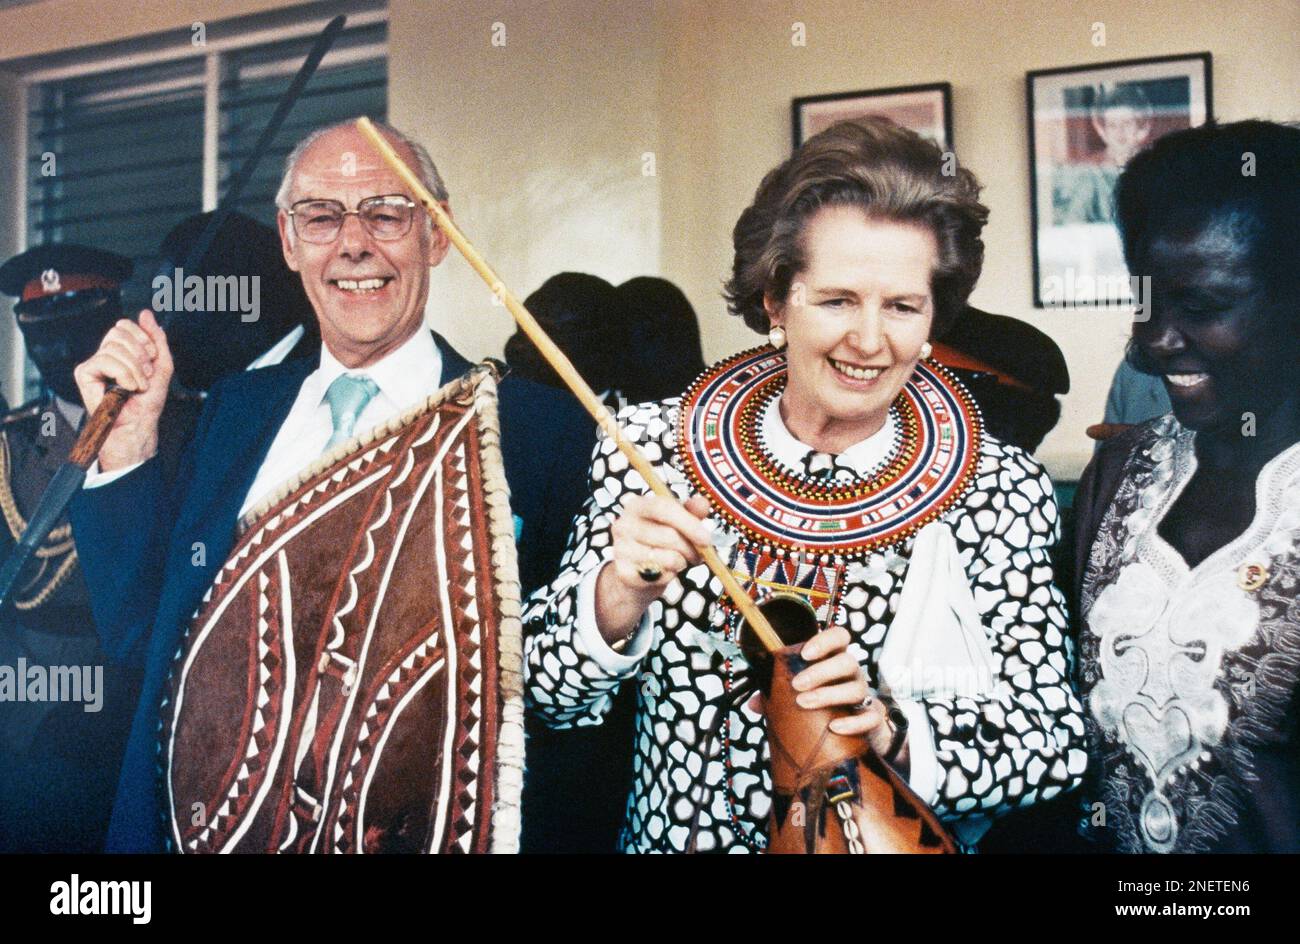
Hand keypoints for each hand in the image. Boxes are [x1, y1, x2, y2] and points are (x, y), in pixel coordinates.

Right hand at [73, 309, 173, 470]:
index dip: (143, 338)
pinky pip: (104, 359)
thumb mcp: (162, 364)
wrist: (140, 423)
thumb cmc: (149, 401)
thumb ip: (156, 337)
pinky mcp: (84, 373)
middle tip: (145, 375)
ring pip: (114, 347)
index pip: (124, 326)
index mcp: (121, 350)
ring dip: (134, 369)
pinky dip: (122, 374)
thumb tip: (145, 313)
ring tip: (137, 386)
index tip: (152, 359)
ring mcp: (94, 363)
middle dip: (140, 354)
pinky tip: (125, 387)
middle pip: (119, 331)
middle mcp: (105, 354)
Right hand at [593, 493, 711, 642]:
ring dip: (682, 562)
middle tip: (699, 554)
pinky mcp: (624, 573)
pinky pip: (661, 575)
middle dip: (691, 548)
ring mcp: (621, 549)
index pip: (662, 507)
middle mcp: (624, 525)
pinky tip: (665, 571)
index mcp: (637, 506)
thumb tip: (703, 503)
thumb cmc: (660, 543)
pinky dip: (670, 575)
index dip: (688, 522)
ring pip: (667, 558)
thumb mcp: (676, 523)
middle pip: (668, 535)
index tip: (706, 538)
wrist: (637, 574)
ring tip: (680, 560)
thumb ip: (691, 512)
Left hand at [789, 626, 903, 760]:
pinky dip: (853, 722)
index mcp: (836, 660)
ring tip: (804, 703)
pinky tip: (834, 727)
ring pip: (857, 688)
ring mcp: (865, 695)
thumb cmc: (824, 706)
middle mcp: (853, 675)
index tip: (804, 654)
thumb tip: (752, 704)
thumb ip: (778, 697)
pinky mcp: (873, 719)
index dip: (825, 641)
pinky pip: (870, 717)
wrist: (857, 733)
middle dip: (821, 671)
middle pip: (847, 661)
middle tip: (797, 684)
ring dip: (829, 694)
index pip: (840, 637)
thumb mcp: (802, 696)